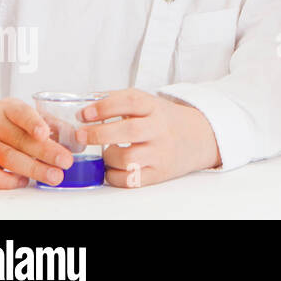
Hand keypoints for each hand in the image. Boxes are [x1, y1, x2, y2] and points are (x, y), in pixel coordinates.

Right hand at [0, 99, 74, 188]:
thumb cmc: (6, 121)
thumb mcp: (24, 113)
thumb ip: (49, 122)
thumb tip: (76, 138)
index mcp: (7, 109)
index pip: (21, 114)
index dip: (33, 123)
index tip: (45, 133)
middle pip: (20, 140)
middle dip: (46, 152)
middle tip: (66, 161)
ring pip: (9, 159)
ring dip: (34, 169)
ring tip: (55, 176)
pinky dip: (11, 181)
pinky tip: (26, 180)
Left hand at [75, 89, 220, 187]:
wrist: (200, 137)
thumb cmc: (166, 121)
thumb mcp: (150, 104)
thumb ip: (121, 102)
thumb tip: (88, 104)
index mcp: (156, 108)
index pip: (131, 101)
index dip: (105, 106)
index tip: (85, 113)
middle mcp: (160, 129)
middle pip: (128, 130)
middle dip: (98, 133)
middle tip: (81, 135)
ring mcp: (161, 152)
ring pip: (127, 158)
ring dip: (107, 156)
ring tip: (106, 152)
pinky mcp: (159, 173)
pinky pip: (130, 179)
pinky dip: (114, 175)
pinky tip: (113, 166)